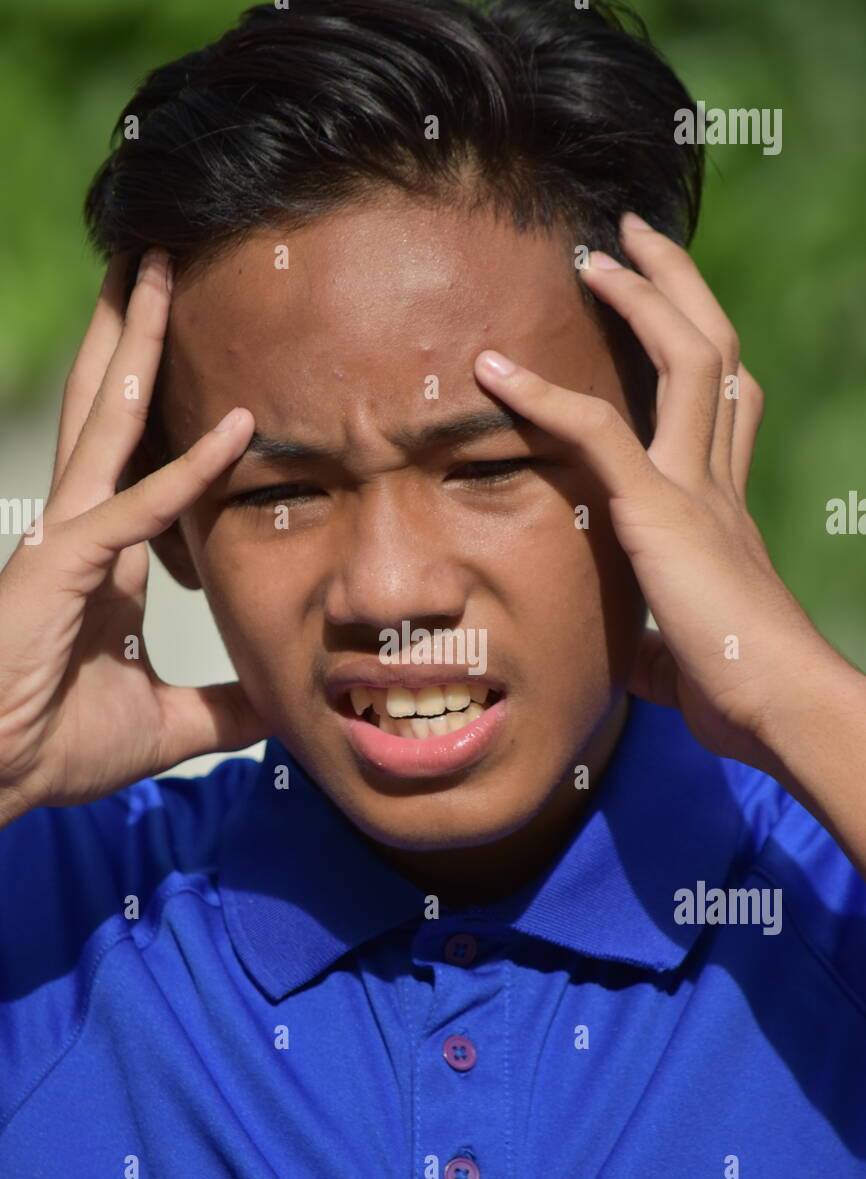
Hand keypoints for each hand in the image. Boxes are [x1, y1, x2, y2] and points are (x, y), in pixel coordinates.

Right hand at [0, 248, 266, 825]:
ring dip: (139, 344)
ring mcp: (68, 538)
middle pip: (113, 407)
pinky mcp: (62, 568)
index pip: (139, 452)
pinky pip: (137, 510)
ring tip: (158, 268)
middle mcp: (84, 527)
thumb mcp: (166, 722)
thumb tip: (275, 706)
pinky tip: (240, 429)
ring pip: (110, 422)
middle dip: (135, 330)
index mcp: (107, 551)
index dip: (163, 394)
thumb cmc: (57, 743)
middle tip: (162, 254)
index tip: (193, 340)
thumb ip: (220, 706)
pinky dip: (190, 470)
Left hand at [473, 213, 841, 768]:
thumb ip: (655, 639)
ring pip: (685, 358)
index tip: (664, 314)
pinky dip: (543, 396)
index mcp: (723, 507)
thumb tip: (637, 658)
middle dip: (677, 285)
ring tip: (597, 251)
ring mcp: (697, 487)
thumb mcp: (682, 654)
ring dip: (640, 297)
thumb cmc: (737, 691)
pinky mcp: (662, 512)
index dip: (698, 347)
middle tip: (633, 238)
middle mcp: (718, 480)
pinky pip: (598, 432)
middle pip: (714, 351)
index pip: (721, 403)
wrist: (778, 707)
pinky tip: (494, 368)